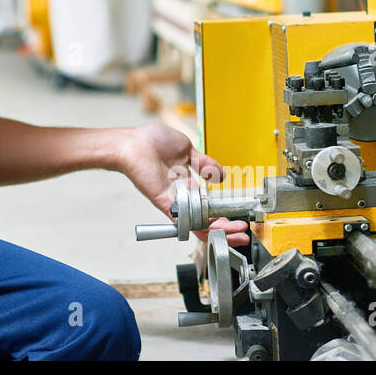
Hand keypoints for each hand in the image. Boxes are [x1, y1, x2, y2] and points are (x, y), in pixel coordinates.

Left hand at [116, 122, 250, 246]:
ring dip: (219, 230)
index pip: (207, 204)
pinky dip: (200, 226)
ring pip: (198, 223)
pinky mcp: (165, 202)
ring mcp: (173, 200)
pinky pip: (183, 219)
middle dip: (226, 227)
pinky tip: (217, 229)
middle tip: (243, 232)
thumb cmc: (151, 141)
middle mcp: (180, 195)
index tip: (239, 217)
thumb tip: (220, 175)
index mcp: (185, 183)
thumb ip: (204, 163)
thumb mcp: (186, 148)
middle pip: (205, 218)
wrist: (133, 142)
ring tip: (236, 234)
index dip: (223, 213)